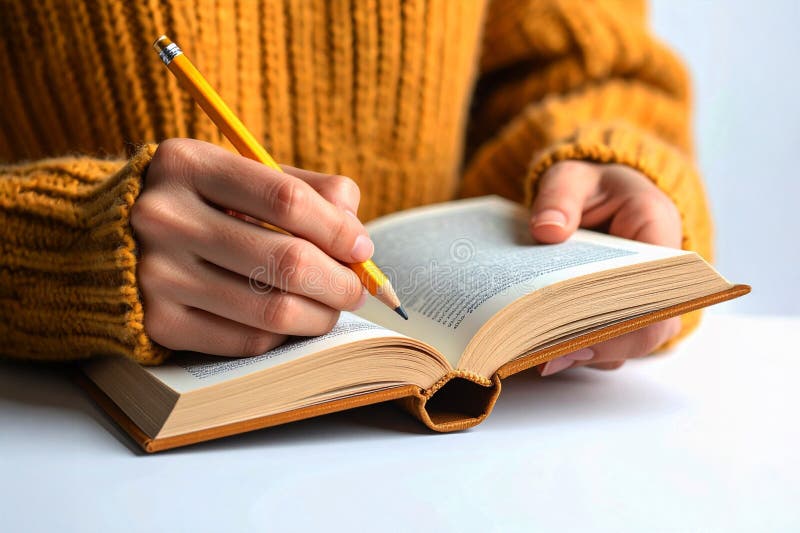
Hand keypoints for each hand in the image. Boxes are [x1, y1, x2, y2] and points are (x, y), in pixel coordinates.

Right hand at [132, 139, 370, 355]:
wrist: (111, 240)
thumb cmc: (202, 204)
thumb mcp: (241, 174)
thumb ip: (306, 188)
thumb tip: (357, 234)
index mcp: (188, 165)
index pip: (287, 200)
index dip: (339, 230)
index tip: (362, 249)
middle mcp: (164, 217)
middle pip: (288, 261)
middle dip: (340, 282)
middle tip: (357, 290)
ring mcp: (157, 274)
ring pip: (273, 309)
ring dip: (321, 316)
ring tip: (332, 308)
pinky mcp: (159, 322)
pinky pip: (248, 339)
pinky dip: (283, 334)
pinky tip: (289, 320)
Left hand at [529, 160, 682, 375]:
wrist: (590, 194)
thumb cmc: (587, 184)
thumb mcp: (570, 177)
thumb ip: (559, 197)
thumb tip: (546, 230)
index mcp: (658, 231)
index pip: (664, 290)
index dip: (632, 319)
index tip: (587, 329)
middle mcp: (658, 276)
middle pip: (647, 330)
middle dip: (600, 346)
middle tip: (549, 357)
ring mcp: (638, 302)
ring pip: (623, 344)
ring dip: (583, 353)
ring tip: (535, 355)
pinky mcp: (614, 316)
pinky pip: (601, 344)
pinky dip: (572, 350)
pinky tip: (535, 349)